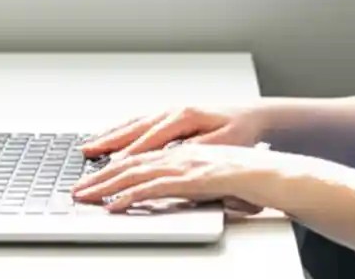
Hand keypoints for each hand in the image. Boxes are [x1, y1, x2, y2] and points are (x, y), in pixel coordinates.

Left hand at [70, 142, 299, 213]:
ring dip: (106, 186)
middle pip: (131, 161)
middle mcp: (181, 151)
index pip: (141, 153)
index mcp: (184, 149)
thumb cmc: (250, 178)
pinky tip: (114, 205)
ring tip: (84, 197)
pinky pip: (154, 188)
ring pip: (136, 172)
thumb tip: (169, 192)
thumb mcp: (213, 178)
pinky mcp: (193, 180)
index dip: (113, 163)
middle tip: (76, 189)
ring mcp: (186, 164)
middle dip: (100, 176)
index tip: (92, 174)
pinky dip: (129, 197)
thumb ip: (190, 183)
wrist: (278, 175)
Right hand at [79, 104, 266, 160]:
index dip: (132, 152)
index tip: (114, 165)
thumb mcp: (225, 142)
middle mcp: (173, 111)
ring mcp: (169, 113)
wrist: (251, 115)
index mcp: (185, 115)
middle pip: (135, 128)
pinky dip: (120, 132)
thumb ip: (199, 149)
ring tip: (88, 147)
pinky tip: (108, 139)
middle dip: (109, 142)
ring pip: (133, 125)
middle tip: (86, 154)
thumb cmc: (241, 130)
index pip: (153, 137)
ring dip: (109, 136)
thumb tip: (176, 156)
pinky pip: (138, 125)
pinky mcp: (168, 118)